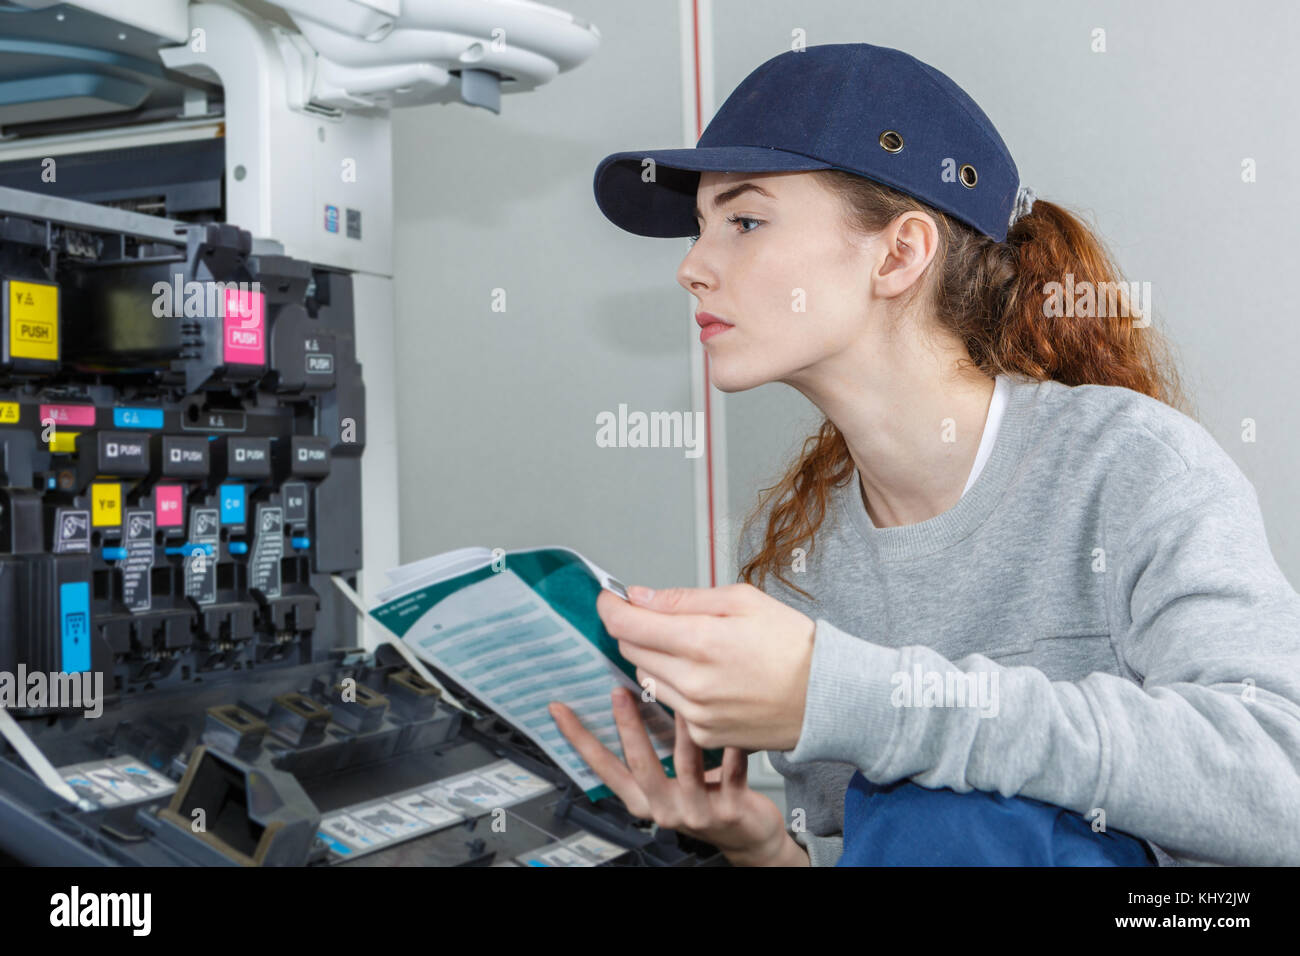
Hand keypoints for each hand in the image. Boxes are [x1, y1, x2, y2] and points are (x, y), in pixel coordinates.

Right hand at [549, 687, 797, 864]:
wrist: (748, 838)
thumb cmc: (703, 800)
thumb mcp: (666, 783)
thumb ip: (651, 753)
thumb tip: (628, 699)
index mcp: (642, 800)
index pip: (603, 767)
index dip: (579, 739)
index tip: (560, 709)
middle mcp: (664, 809)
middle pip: (640, 765)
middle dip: (628, 727)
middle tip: (618, 692)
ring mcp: (696, 812)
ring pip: (687, 765)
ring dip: (681, 729)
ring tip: (679, 695)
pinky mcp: (731, 810)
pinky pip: (732, 773)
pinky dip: (732, 749)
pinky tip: (730, 725)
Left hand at [596, 583, 815, 751]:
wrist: (827, 696)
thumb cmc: (792, 644)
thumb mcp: (742, 600)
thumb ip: (683, 599)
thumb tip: (639, 596)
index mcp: (700, 641)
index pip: (627, 624)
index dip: (610, 607)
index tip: (610, 598)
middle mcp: (692, 683)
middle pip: (631, 650)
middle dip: (636, 628)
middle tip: (658, 617)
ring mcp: (696, 714)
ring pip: (647, 678)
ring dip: (656, 659)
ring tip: (693, 649)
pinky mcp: (704, 736)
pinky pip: (671, 706)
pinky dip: (678, 689)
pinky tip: (708, 678)